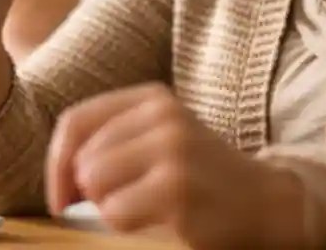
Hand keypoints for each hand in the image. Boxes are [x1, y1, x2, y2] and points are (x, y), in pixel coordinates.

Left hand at [46, 83, 305, 248]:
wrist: (269, 202)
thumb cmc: (202, 174)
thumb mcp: (160, 138)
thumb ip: (111, 141)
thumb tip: (61, 175)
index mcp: (153, 100)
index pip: (76, 123)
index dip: (57, 162)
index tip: (61, 194)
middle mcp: (164, 119)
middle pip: (83, 159)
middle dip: (86, 192)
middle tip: (116, 206)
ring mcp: (173, 154)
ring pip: (95, 185)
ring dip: (108, 208)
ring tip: (144, 208)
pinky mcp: (178, 192)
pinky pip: (116, 213)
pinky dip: (125, 225)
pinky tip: (159, 220)